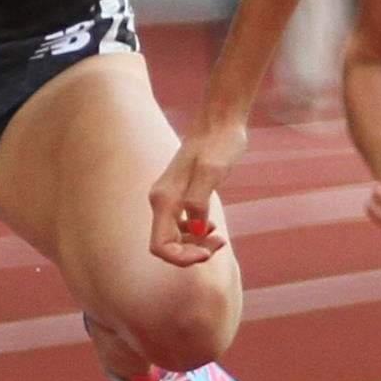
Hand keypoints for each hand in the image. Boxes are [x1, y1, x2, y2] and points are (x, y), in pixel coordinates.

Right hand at [150, 124, 246, 265]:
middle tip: (220, 243)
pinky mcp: (179, 194)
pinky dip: (195, 232)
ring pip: (173, 236)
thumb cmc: (219, 145)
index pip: (161, 246)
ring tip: (219, 236)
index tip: (208, 252)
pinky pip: (180, 224)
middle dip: (191, 252)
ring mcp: (169, 197)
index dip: (182, 257)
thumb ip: (199, 201)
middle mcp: (161, 200)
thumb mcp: (212, 172)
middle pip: (166, 244)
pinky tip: (211, 226)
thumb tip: (197, 230)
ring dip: (194, 243)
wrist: (219, 123)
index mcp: (165, 199)